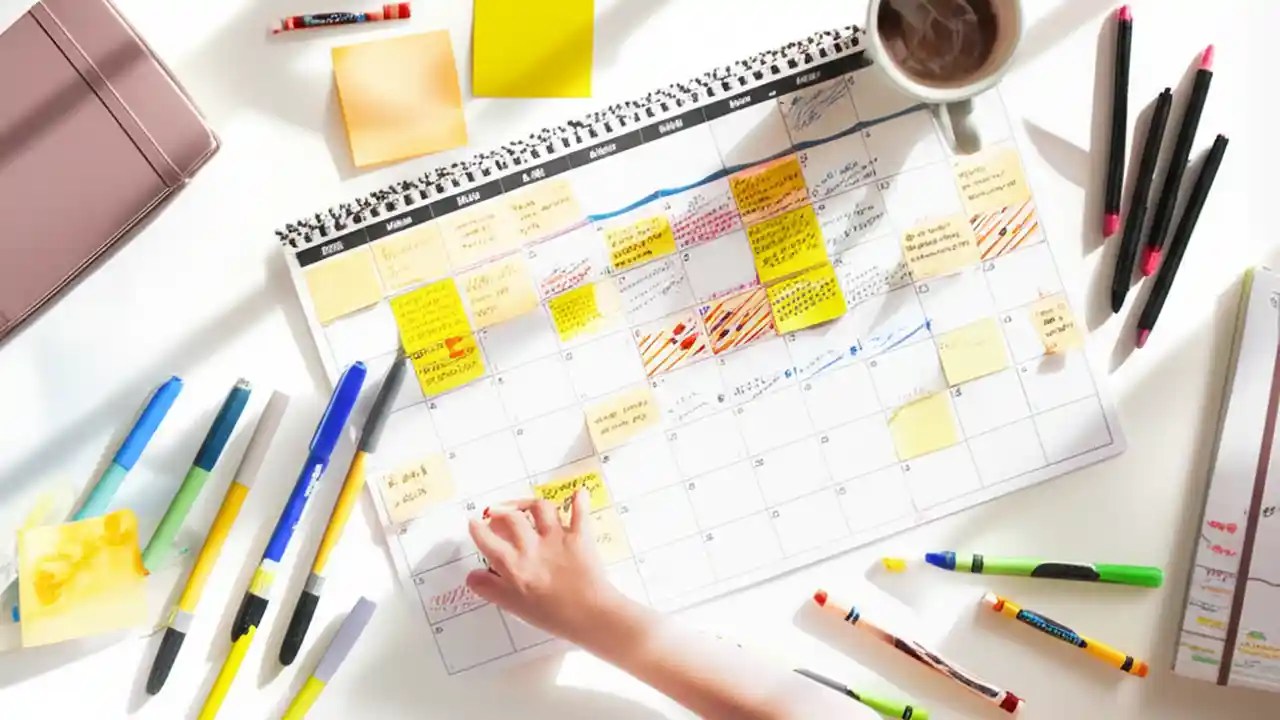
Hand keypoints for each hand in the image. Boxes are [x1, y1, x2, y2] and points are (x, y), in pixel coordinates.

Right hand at [466, 490, 626, 646]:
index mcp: (513, 564)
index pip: (488, 541)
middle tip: (496, 513)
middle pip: (511, 518)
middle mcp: (531, 545)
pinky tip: (578, 493)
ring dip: (529, 502)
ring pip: (540, 508)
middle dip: (500, 512)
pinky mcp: (579, 536)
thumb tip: (471, 576)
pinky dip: (579, 500)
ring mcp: (556, 537)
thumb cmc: (551, 615)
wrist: (589, 614)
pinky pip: (579, 512)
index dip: (477, 529)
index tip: (473, 522)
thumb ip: (490, 589)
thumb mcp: (514, 607)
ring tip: (524, 505)